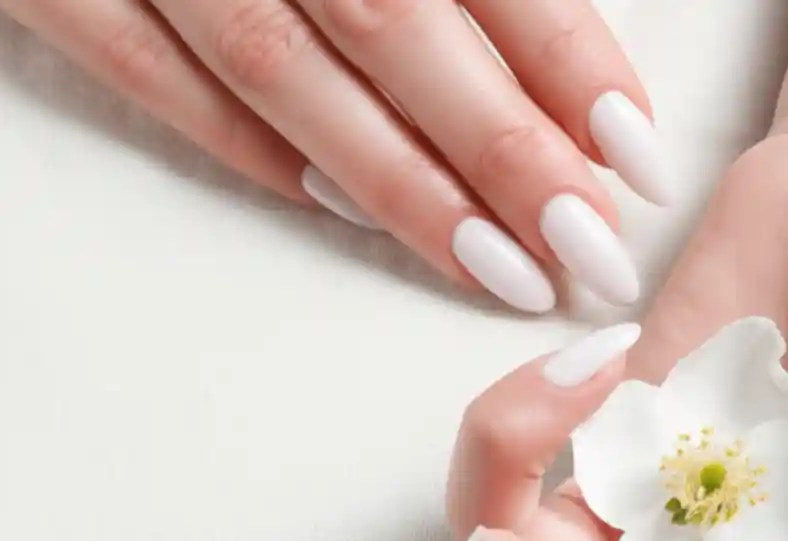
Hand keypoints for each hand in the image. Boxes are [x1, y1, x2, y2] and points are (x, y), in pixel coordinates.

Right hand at [0, 0, 666, 309]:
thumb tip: (566, 42)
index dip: (571, 65)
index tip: (636, 160)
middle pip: (398, 27)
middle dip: (503, 154)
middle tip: (589, 252)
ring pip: (283, 72)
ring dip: (398, 184)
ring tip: (494, 267)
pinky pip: (150, 72)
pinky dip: (251, 147)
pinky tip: (340, 209)